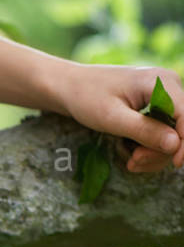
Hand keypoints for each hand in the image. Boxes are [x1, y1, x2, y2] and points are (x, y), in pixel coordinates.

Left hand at [56, 62, 183, 173]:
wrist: (72, 87)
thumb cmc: (88, 98)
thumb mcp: (113, 119)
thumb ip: (144, 131)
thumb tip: (175, 144)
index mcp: (162, 82)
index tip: (175, 163)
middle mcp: (169, 86)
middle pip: (181, 128)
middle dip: (160, 151)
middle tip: (132, 162)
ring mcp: (165, 97)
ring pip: (173, 135)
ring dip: (153, 154)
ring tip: (130, 160)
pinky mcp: (157, 107)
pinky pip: (163, 133)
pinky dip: (149, 149)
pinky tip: (132, 155)